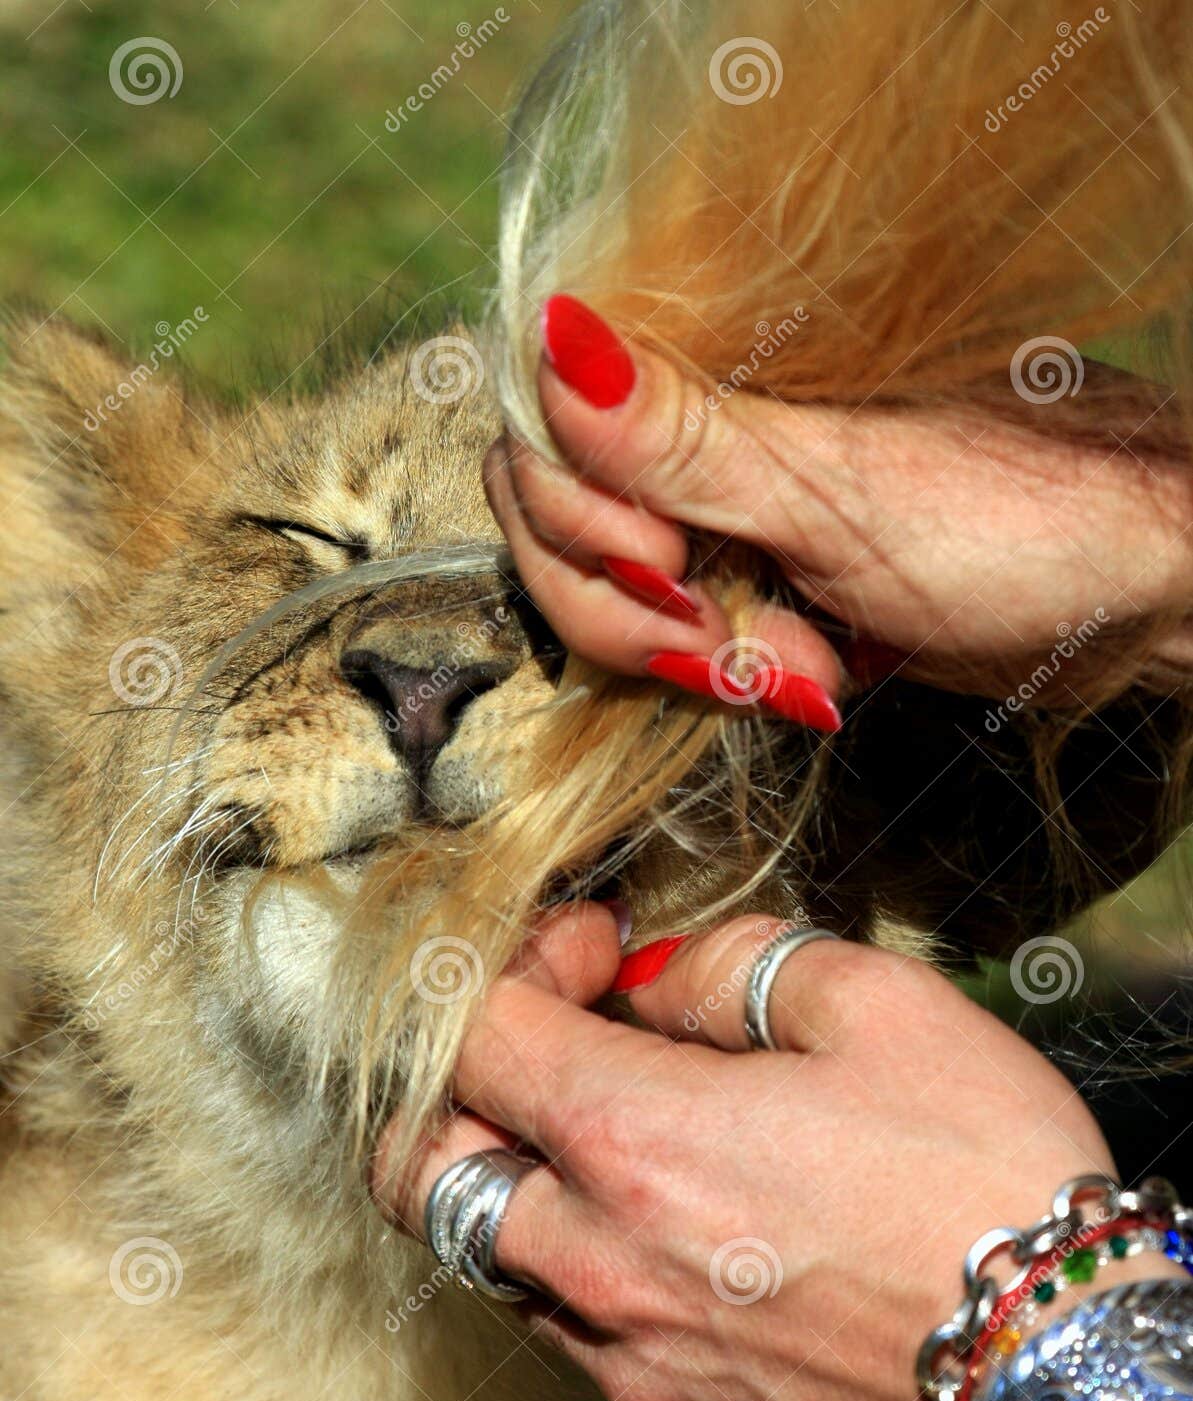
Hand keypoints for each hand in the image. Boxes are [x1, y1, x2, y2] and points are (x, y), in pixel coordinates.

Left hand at [371, 903, 1123, 1400]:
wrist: (1076, 1366)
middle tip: (545, 1049)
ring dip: (529, 1182)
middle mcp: (604, 1267)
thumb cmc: (988, 1179)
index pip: (470, 1034)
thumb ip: (732, 965)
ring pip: (496, 1263)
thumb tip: (655, 982)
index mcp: (635, 1143)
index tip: (595, 952)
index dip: (514, 963)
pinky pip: (585, 1342)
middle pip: (417, 1171)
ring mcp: (634, 1367)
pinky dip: (602, 1274)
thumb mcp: (878, 1006)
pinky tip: (698, 1243)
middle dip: (453, 1088)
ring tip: (635, 1142)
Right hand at [485, 297, 1192, 709]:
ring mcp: (728, 505)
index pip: (539, 429)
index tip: (663, 568)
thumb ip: (683, 436)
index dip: (575, 518)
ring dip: (695, 655)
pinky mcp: (761, 573)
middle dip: (631, 610)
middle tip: (721, 633)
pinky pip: (687, 637)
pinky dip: (740, 675)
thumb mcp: (836, 489)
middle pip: (557, 522)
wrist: (1130, 597)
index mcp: (712, 365)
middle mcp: (701, 428)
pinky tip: (820, 673)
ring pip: (616, 593)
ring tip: (799, 661)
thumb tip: (551, 338)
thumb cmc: (1018, 522)